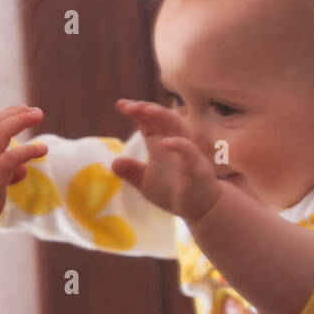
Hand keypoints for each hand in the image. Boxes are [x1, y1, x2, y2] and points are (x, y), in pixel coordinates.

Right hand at [0, 104, 45, 229]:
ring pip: (0, 133)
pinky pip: (11, 158)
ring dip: (20, 121)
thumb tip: (23, 171)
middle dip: (16, 114)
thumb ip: (4, 174)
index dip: (7, 116)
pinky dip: (28, 151)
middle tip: (36, 111)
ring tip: (38, 114)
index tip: (22, 109)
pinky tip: (42, 149)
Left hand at [110, 99, 220, 221]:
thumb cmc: (174, 192)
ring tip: (146, 110)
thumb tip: (113, 163)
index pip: (148, 122)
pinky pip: (190, 151)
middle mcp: (174, 143)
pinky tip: (165, 142)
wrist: (200, 209)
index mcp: (160, 144)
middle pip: (161, 119)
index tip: (121, 104)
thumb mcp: (147, 183)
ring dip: (163, 117)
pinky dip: (179, 144)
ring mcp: (187, 153)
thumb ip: (131, 172)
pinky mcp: (197, 166)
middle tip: (129, 105)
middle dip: (146, 109)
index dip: (136, 111)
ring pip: (177, 128)